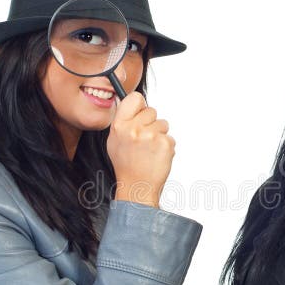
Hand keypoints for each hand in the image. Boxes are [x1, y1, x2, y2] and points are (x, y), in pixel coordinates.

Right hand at [107, 92, 174, 207]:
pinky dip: (166, 146)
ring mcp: (151, 136)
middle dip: (151, 123)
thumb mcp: (115, 140)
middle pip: (151, 110)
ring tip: (150, 150)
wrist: (137, 186)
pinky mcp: (165, 144)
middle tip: (144, 140)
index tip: (141, 112)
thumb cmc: (126, 165)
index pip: (135, 98)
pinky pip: (170, 137)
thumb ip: (123, 121)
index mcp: (120, 125)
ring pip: (163, 124)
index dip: (140, 105)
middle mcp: (134, 128)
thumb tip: (132, 103)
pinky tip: (156, 156)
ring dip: (160, 134)